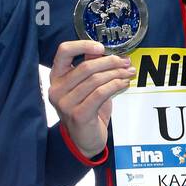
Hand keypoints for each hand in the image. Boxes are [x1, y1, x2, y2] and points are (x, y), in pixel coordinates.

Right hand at [48, 40, 134, 158]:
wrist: (84, 140)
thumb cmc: (86, 109)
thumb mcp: (87, 85)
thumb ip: (91, 67)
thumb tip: (104, 50)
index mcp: (56, 77)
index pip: (63, 51)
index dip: (83, 45)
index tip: (101, 47)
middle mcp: (57, 89)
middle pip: (86, 67)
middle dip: (110, 62)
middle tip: (126, 62)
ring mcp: (65, 103)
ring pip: (96, 80)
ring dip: (117, 74)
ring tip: (129, 73)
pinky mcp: (78, 114)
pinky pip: (101, 93)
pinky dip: (116, 85)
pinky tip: (124, 84)